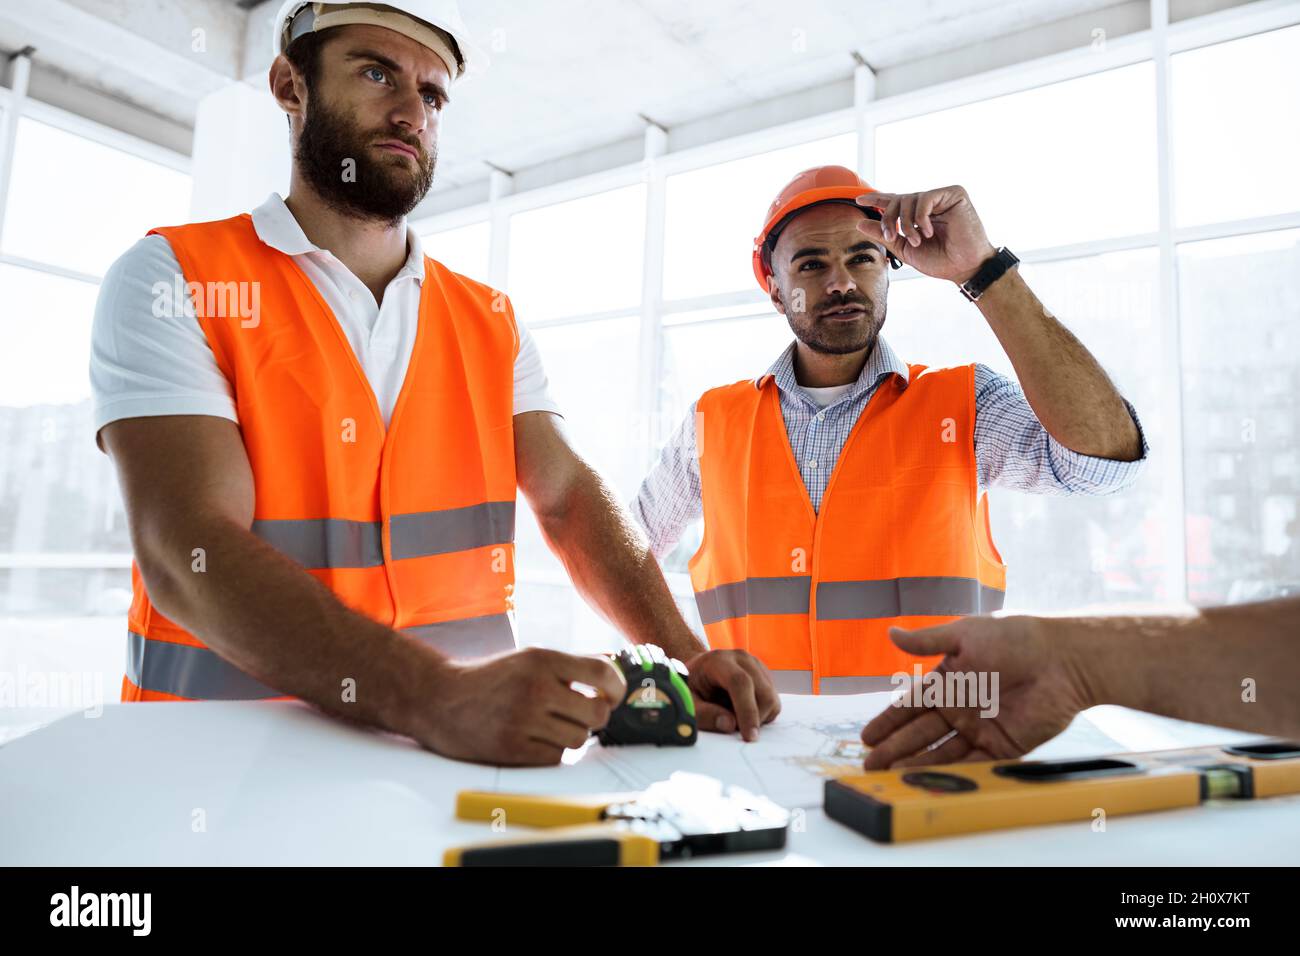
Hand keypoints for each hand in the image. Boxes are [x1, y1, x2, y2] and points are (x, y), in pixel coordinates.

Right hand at [419, 647, 625, 765]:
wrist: (439, 698)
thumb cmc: (490, 679)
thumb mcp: (528, 659)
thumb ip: (568, 668)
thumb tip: (613, 677)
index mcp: (542, 659)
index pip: (602, 673)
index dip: (616, 688)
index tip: (614, 696)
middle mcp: (535, 687)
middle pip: (597, 713)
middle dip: (595, 717)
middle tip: (582, 715)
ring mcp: (523, 719)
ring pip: (578, 739)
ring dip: (571, 735)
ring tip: (551, 726)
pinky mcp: (512, 748)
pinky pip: (555, 757)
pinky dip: (551, 751)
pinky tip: (534, 738)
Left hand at [683, 649, 780, 740]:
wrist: (699, 670)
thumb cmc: (692, 686)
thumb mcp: (688, 701)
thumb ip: (704, 714)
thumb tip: (729, 725)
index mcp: (719, 661)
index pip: (740, 682)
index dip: (747, 711)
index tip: (749, 736)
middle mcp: (742, 659)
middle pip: (762, 692)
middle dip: (755, 719)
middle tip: (735, 728)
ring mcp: (756, 665)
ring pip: (771, 699)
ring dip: (758, 717)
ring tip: (734, 714)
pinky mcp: (765, 675)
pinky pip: (773, 701)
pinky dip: (761, 713)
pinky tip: (742, 709)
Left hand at [855, 185, 995, 283]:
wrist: (965, 268)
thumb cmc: (940, 261)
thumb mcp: (905, 249)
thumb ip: (884, 235)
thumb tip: (860, 223)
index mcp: (918, 215)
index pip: (895, 201)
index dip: (877, 199)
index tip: (860, 200)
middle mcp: (929, 204)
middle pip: (898, 199)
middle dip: (889, 218)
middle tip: (891, 236)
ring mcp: (942, 197)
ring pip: (910, 198)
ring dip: (906, 222)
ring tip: (916, 241)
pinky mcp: (955, 193)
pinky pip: (925, 197)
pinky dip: (921, 216)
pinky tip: (927, 232)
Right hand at [860, 615, 1090, 768]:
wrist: (1061, 661)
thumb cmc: (1013, 639)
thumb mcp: (965, 634)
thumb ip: (927, 641)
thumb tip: (890, 632)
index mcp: (948, 681)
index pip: (911, 705)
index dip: (889, 721)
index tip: (868, 737)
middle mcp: (960, 708)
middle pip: (921, 733)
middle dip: (896, 749)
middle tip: (872, 766)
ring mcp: (981, 729)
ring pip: (942, 752)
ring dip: (917, 764)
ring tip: (893, 776)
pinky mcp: (1004, 747)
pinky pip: (973, 764)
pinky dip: (952, 772)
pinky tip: (930, 778)